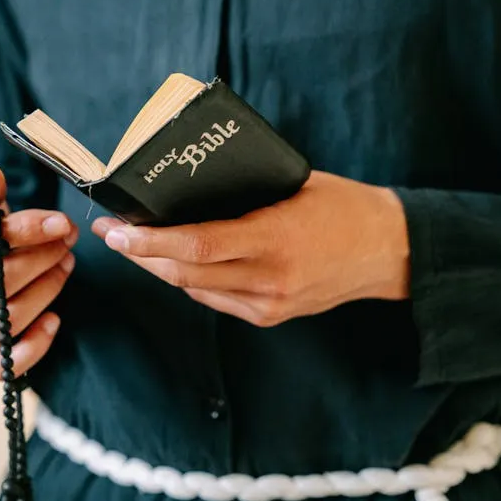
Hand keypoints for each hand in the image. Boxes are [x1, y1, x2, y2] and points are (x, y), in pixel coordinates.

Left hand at [91, 171, 408, 326]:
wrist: (388, 251)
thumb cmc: (343, 206)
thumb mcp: (294, 184)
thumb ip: (244, 191)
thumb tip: (189, 185)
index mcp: (275, 239)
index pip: (198, 246)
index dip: (151, 242)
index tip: (119, 230)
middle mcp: (269, 279)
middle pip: (185, 273)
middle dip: (141, 254)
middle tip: (112, 233)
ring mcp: (269, 303)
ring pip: (195, 290)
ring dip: (159, 268)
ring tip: (133, 245)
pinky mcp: (270, 316)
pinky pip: (215, 300)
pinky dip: (189, 281)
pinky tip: (173, 263)